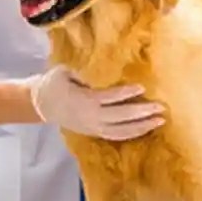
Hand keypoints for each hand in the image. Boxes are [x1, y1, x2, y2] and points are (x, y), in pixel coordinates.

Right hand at [27, 66, 165, 140]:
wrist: (41, 105)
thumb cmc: (54, 83)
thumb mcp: (64, 71)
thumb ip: (83, 70)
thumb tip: (103, 65)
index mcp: (84, 99)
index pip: (109, 97)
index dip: (125, 93)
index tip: (142, 87)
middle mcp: (91, 116)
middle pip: (120, 117)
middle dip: (141, 113)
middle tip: (160, 108)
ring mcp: (93, 127)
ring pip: (121, 131)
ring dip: (142, 127)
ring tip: (160, 121)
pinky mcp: (95, 132)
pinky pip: (117, 136)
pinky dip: (133, 134)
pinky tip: (147, 128)